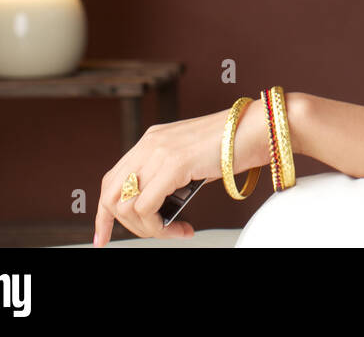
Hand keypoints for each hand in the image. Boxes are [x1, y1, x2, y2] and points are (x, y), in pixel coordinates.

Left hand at [93, 101, 267, 246]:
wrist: (260, 128)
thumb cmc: (236, 144)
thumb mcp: (193, 159)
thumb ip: (171, 176)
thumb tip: (161, 208)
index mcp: (152, 139)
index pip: (112, 180)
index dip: (105, 212)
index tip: (103, 236)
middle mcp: (149, 143)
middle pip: (111, 194)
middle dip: (122, 225)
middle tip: (152, 233)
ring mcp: (159, 152)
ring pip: (127, 206)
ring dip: (148, 228)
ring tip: (175, 230)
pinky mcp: (173, 164)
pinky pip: (147, 209)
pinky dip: (160, 227)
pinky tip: (183, 228)